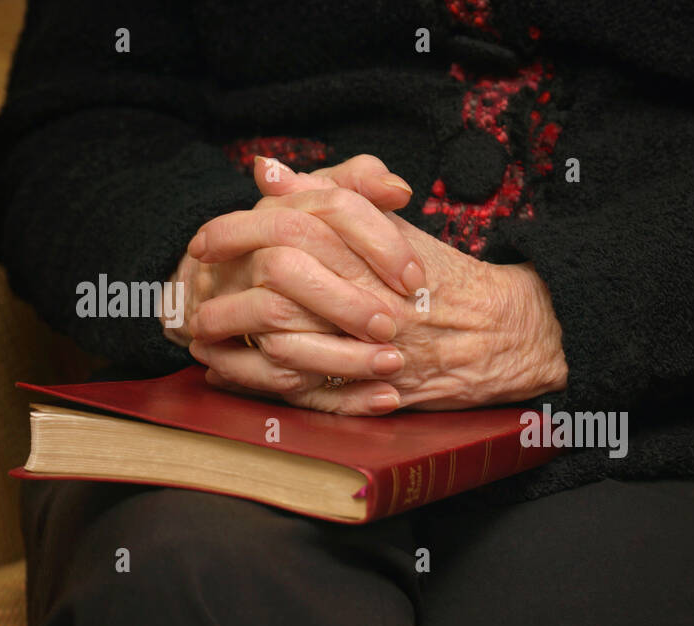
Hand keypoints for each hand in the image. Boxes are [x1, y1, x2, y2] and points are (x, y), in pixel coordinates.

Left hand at [189, 154, 567, 413]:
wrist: (502, 333)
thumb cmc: (444, 280)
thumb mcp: (391, 229)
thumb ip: (329, 197)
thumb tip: (268, 172)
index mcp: (367, 245)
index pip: (289, 224)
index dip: (237, 231)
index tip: (204, 241)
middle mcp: (364, 290)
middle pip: (276, 279)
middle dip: (224, 291)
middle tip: (191, 295)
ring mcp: (367, 341)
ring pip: (283, 336)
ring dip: (233, 338)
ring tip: (202, 336)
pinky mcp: (369, 384)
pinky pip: (302, 386)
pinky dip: (258, 381)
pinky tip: (229, 373)